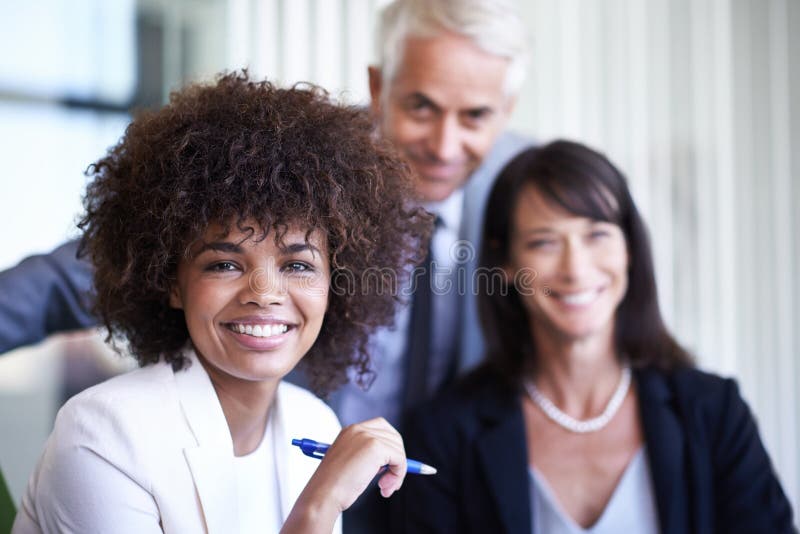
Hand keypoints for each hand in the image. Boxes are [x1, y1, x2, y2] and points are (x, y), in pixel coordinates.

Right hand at [282, 418, 406, 532]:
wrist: (323, 493)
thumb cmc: (333, 485)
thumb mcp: (351, 463)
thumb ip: (368, 456)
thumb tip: (391, 461)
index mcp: (350, 431)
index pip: (381, 428)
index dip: (389, 448)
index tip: (388, 467)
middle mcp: (359, 429)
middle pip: (393, 436)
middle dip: (396, 459)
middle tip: (388, 481)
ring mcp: (367, 436)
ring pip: (398, 449)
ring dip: (397, 472)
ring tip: (384, 487)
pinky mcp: (376, 447)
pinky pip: (400, 459)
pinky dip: (398, 474)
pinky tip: (384, 487)